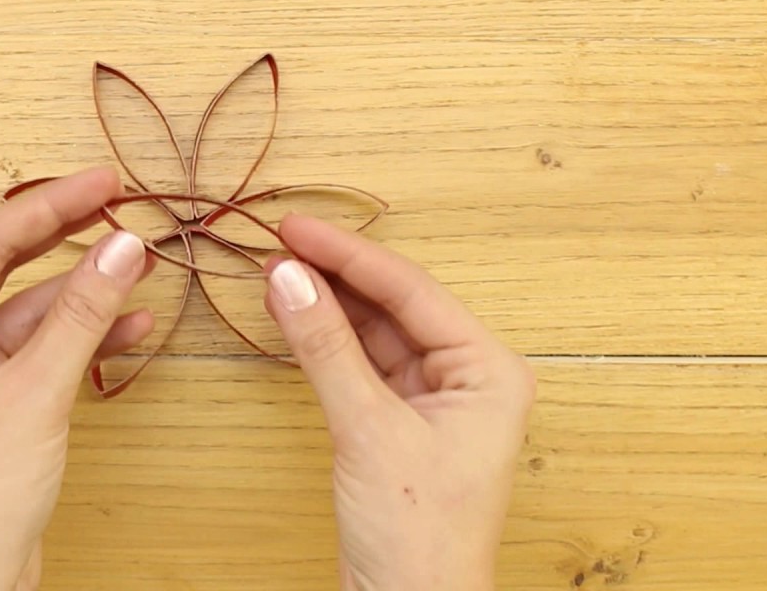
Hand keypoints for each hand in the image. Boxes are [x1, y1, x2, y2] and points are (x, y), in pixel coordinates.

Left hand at [0, 167, 151, 590]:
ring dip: (83, 290)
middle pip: (6, 266)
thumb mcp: (37, 390)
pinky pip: (39, 347)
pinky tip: (130, 321)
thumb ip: (81, 312)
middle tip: (119, 202)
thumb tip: (123, 246)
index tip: (102, 182)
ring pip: (30, 307)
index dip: (50, 206)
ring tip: (139, 264)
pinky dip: (82, 335)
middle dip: (66, 237)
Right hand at [264, 215, 535, 590]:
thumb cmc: (418, 539)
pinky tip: (295, 315)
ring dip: (328, 304)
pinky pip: (363, 365)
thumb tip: (289, 277)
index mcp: (489, 371)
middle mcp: (469, 378)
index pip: (412, 291)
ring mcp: (435, 401)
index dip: (350, 255)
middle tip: (280, 244)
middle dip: (337, 275)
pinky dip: (328, 342)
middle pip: (396, 306)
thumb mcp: (367, 430)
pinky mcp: (402, 424)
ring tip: (277, 272)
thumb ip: (326, 347)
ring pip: (376, 333)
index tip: (297, 228)